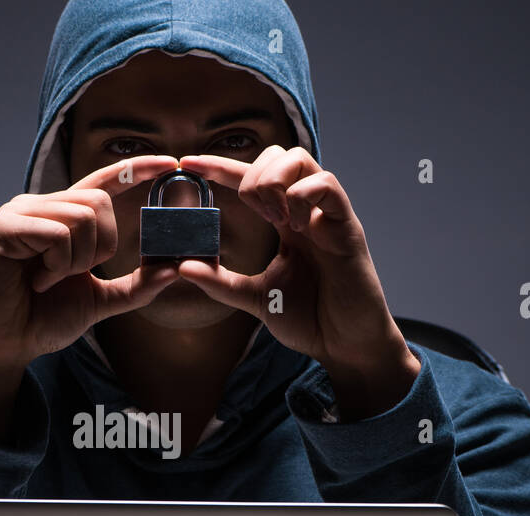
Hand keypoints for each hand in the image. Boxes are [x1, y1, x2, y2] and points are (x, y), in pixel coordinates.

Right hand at [0, 154, 183, 375]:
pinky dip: (57, 264)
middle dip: (100, 247)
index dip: (134, 170)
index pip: (102, 181)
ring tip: (50, 280)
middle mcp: (39, 206)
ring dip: (76, 260)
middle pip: (98, 202)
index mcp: (61, 217)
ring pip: (80, 216)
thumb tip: (174, 270)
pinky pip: (56, 233)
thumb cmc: (42, 320)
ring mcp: (18, 213)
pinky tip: (38, 282)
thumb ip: (134, 286)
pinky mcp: (2, 228)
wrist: (3, 346)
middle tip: (73, 275)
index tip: (170, 163)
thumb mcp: (98, 300)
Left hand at [176, 147, 419, 417]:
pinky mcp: (347, 227)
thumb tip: (182, 267)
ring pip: (301, 159)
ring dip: (274, 180)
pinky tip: (295, 224)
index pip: (250, 179)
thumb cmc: (309, 319)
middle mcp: (306, 211)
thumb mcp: (255, 298)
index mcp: (285, 222)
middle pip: (279, 155)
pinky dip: (303, 196)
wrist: (345, 346)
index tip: (187, 163)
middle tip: (250, 211)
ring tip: (272, 216)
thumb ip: (221, 283)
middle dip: (252, 172)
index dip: (218, 166)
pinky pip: (327, 186)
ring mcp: (327, 216)